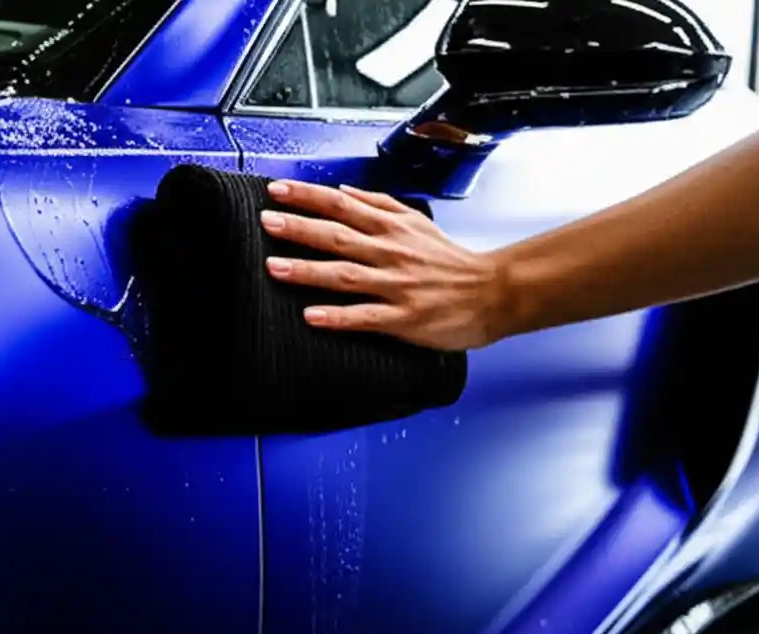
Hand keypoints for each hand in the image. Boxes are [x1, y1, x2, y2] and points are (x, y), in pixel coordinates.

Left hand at [262, 180, 505, 350]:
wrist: (491, 293)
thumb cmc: (450, 260)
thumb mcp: (417, 221)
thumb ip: (379, 205)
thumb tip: (344, 190)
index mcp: (391, 227)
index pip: (342, 204)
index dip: (308, 196)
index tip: (277, 190)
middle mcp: (390, 253)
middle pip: (337, 236)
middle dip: (299, 228)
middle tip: (266, 222)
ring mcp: (396, 286)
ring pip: (345, 275)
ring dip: (308, 271)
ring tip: (274, 267)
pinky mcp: (403, 318)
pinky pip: (365, 316)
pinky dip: (338, 316)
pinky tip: (312, 316)